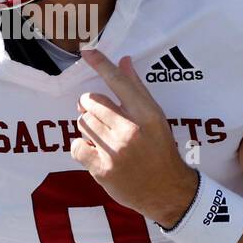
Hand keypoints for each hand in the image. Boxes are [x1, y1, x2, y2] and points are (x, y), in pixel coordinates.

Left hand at [71, 48, 199, 227]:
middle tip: (103, 118)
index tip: (87, 51)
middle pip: (91, 102)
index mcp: (147, 115)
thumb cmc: (160, 150)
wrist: (166, 191)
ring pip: (82, 122)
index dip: (102, 64)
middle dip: (91, 107)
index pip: (120, 82)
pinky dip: (82, 147)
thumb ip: (137, 90)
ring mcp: (115, 151)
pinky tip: (96, 152)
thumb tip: (124, 60)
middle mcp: (131, 130)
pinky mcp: (102, 169)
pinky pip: (76, 146)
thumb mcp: (155, 118)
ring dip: (88, 127)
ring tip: (104, 137)